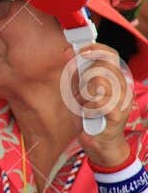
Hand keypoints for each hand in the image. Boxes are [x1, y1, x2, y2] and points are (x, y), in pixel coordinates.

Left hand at [69, 43, 134, 168]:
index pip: (110, 55)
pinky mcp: (118, 114)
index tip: (76, 50)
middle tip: (79, 90)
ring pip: (99, 81)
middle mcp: (122, 86)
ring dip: (84, 94)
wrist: (100, 144)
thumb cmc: (90, 118)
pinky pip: (98, 102)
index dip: (94, 48)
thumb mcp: (80, 92)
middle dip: (85, 73)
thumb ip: (78, 75)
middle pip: (104, 65)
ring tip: (85, 106)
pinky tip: (89, 115)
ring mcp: (122, 100)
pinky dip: (88, 107)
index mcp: (115, 79)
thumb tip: (69, 53)